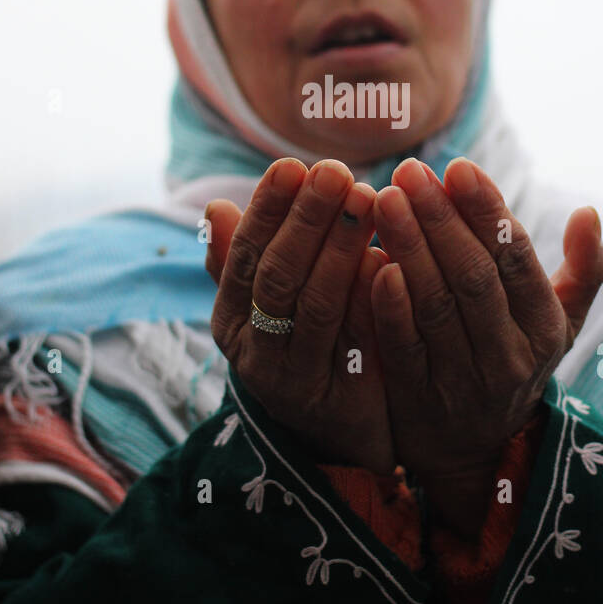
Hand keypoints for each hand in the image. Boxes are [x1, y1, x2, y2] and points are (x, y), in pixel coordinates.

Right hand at [205, 157, 395, 473]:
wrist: (339, 437)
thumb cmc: (304, 348)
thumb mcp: (267, 308)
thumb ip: (246, 260)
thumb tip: (214, 207)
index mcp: (234, 321)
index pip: (246, 256)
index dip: (267, 210)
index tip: (293, 166)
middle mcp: (258, 353)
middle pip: (280, 278)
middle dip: (308, 220)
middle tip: (337, 172)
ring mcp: (300, 381)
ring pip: (318, 306)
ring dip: (342, 248)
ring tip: (369, 198)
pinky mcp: (345, 403)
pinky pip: (359, 342)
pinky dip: (371, 298)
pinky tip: (388, 258)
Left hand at [368, 156, 602, 537]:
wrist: (475, 453)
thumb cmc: (514, 360)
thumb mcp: (558, 323)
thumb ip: (584, 270)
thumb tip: (589, 211)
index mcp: (545, 328)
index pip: (515, 259)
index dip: (487, 210)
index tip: (457, 165)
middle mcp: (509, 356)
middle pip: (473, 277)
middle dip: (441, 218)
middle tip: (409, 171)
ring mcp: (463, 381)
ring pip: (436, 306)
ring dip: (410, 247)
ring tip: (385, 198)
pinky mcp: (417, 399)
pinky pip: (403, 346)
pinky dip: (389, 305)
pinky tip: (372, 263)